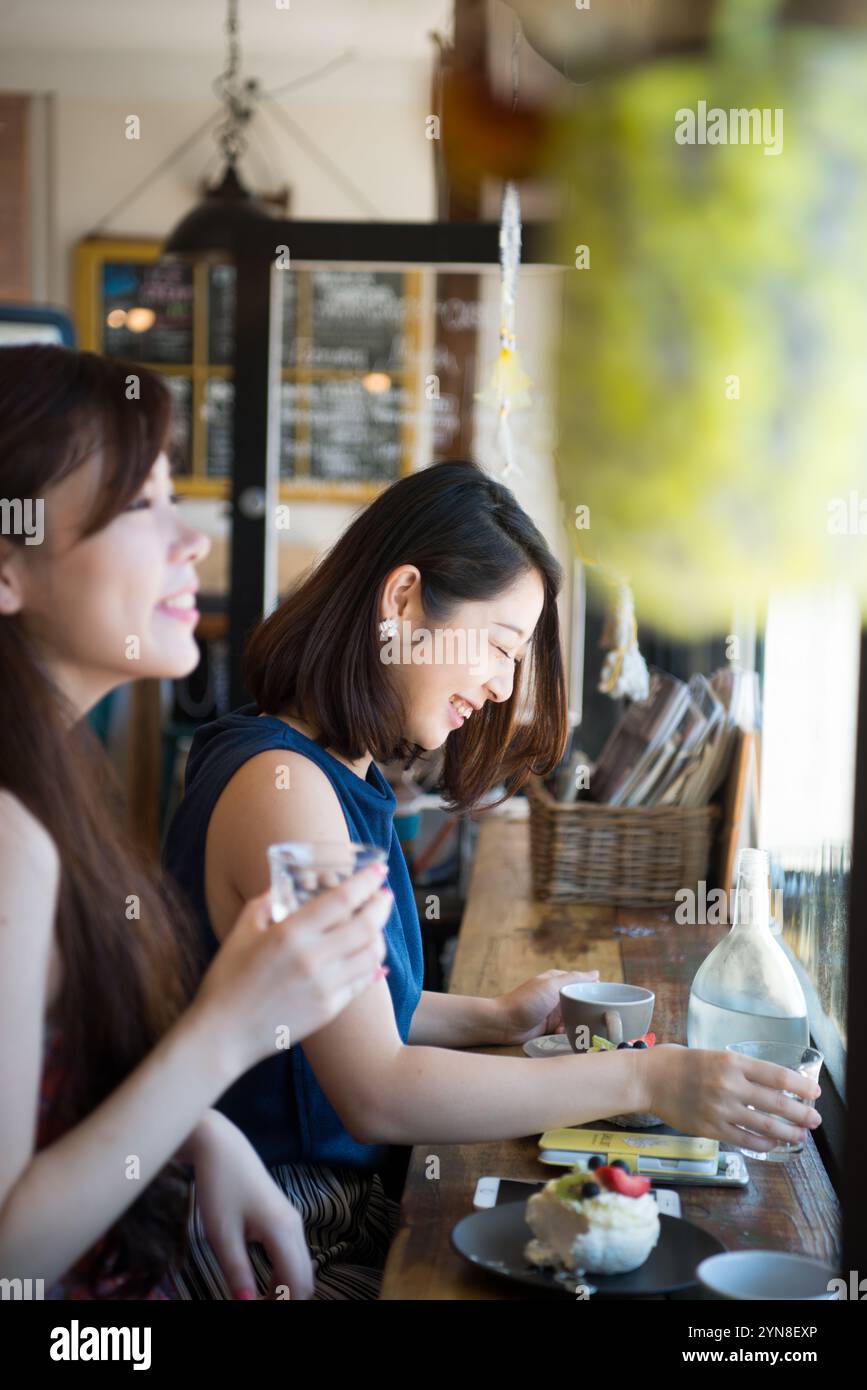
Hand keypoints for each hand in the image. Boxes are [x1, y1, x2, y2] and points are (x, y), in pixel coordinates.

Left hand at [190, 1111, 313, 1300]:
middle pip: (305, 1278)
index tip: (255, 1306)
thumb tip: (246, 1304)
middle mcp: (295, 1226)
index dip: (280, 1304)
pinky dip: (284, 1274)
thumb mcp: (221, 1235)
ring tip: (258, 1299)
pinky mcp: (285, 1217)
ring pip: (301, 1267)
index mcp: (282, 1231)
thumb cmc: (219, 1188)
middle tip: (257, 1303)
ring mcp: (293, 1220)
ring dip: (285, 1289)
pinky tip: (263, 1282)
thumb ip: (237, 1273)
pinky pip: (294, 1255)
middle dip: (287, 1299)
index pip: (295, 1284)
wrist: (220, 1148)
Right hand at [192, 864, 390, 1075]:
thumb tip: (279, 887)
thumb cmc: (226, 981)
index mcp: (290, 933)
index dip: (366, 882)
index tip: (379, 870)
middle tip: (383, 896)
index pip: (341, 900)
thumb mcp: (240, 933)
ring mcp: (325, 986)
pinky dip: (372, 966)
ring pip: (372, 955)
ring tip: (375, 926)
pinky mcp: (329, 1009)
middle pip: (366, 925)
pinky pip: (362, 982)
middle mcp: (313, 958)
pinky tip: (372, 959)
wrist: (223, 1035)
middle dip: (381, 906)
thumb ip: (263, 904)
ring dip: (379, 936)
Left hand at [495, 969, 599, 1044]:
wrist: (504, 1024)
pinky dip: (570, 1032)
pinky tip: (571, 1035)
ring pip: (576, 1016)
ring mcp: (553, 1011)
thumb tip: (597, 973)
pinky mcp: (549, 1027)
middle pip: (582, 1001)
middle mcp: (557, 995)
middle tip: (605, 1018)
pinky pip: (566, 1029)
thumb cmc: (527, 1001)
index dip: (597, 990)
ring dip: (581, 1022)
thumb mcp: (552, 985)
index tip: (612, 999)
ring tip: (590, 1028)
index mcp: (558, 981)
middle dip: (591, 1009)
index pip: (584, 982)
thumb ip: (574, 979)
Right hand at [641, 1044, 822, 1151]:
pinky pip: (744, 1140)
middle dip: (801, 1114)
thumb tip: (770, 1084)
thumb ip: (740, 1069)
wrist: (649, 1078)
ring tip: (800, 1137)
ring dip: (788, 1133)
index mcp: (732, 1062)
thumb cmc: (680, 1063)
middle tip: (815, 1120)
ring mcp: (720, 1109)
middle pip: (777, 1103)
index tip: (814, 1092)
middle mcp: (729, 1085)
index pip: (778, 1076)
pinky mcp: (710, 1128)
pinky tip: (772, 1144)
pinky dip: (763, 1144)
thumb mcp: (714, 1055)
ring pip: (764, 1126)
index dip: (801, 1086)